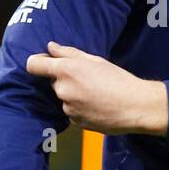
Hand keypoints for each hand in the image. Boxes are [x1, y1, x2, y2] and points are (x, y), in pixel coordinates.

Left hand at [25, 41, 167, 135]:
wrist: (135, 106)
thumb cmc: (118, 80)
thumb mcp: (95, 60)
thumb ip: (69, 53)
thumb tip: (51, 47)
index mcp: (66, 70)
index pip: (33, 65)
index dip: (37, 62)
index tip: (45, 62)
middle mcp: (62, 90)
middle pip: (53, 82)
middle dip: (65, 80)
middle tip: (87, 79)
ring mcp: (67, 108)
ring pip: (64, 98)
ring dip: (73, 95)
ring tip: (96, 94)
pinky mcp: (74, 122)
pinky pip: (71, 112)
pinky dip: (80, 108)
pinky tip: (97, 106)